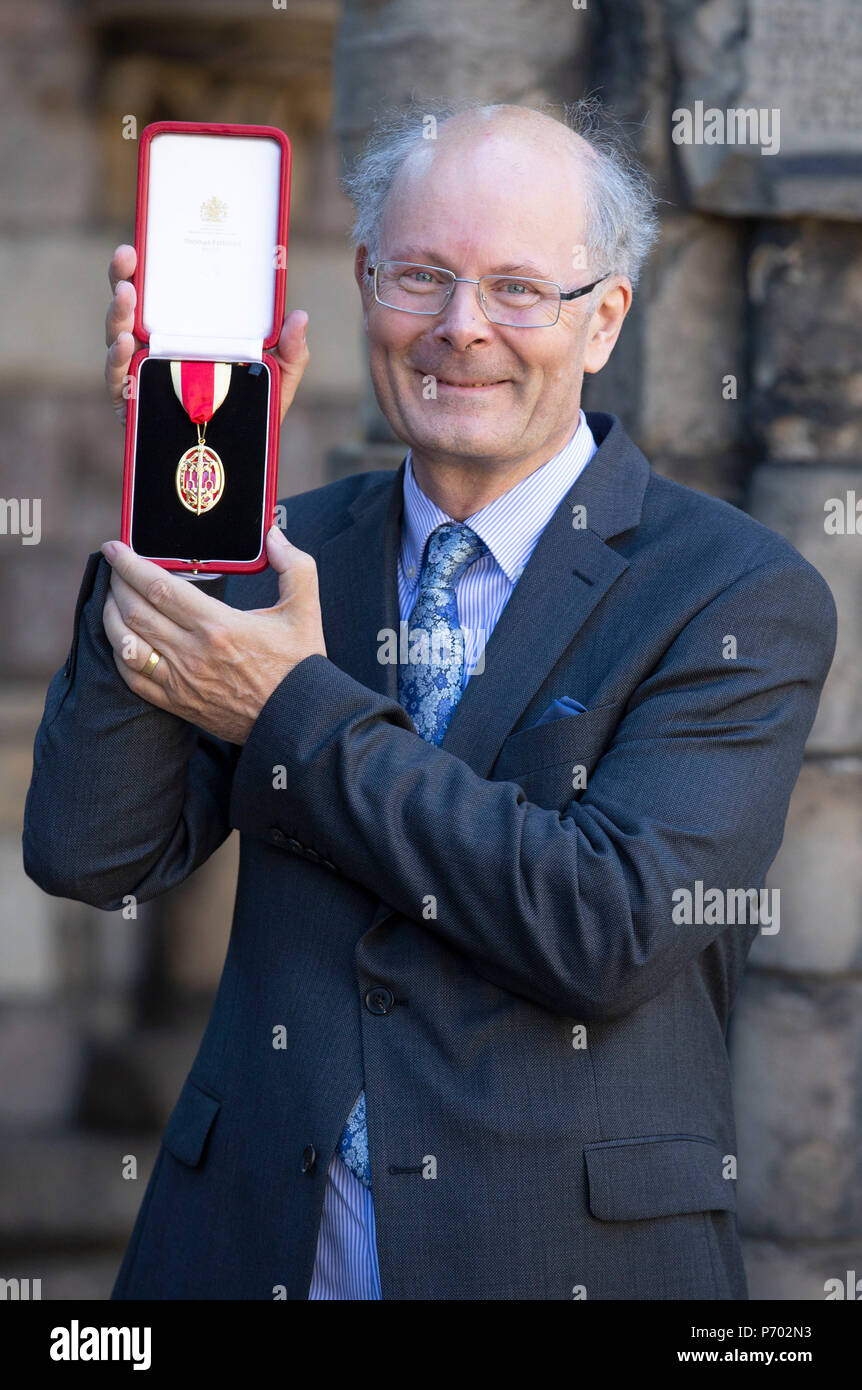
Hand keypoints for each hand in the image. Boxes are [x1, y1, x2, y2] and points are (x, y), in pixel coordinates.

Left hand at [100, 525, 326, 743]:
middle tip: (114, 568)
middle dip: (117, 584)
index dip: (129, 564)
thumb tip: (273, 535)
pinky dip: (119, 653)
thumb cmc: (300, 665)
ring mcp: (181, 681)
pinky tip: (121, 638)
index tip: (115, 548)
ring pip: (125, 644)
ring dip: (110, 616)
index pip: (158, 587)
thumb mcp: (304, 610)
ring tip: (112, 598)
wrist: (298, 720)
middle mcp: (193, 653)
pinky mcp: (178, 703)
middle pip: (134, 611)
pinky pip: (132, 677)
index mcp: (219, 625)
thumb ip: (294, 566)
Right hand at [104, 243, 309, 424]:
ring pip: (118, 339)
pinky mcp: (132, 406)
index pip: (156, 293)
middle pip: (129, 308)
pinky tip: (126, 346)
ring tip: (126, 297)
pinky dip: (118, 362)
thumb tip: (300, 316)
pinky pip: (118, 381)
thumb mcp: (277, 380)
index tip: (138, 246)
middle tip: (126, 260)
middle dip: (121, 280)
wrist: (233, 463)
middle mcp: (155, 348)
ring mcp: (140, 375)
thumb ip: (291, 352)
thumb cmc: (250, 413)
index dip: (141, 268)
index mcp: (182, 332)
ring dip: (118, 316)